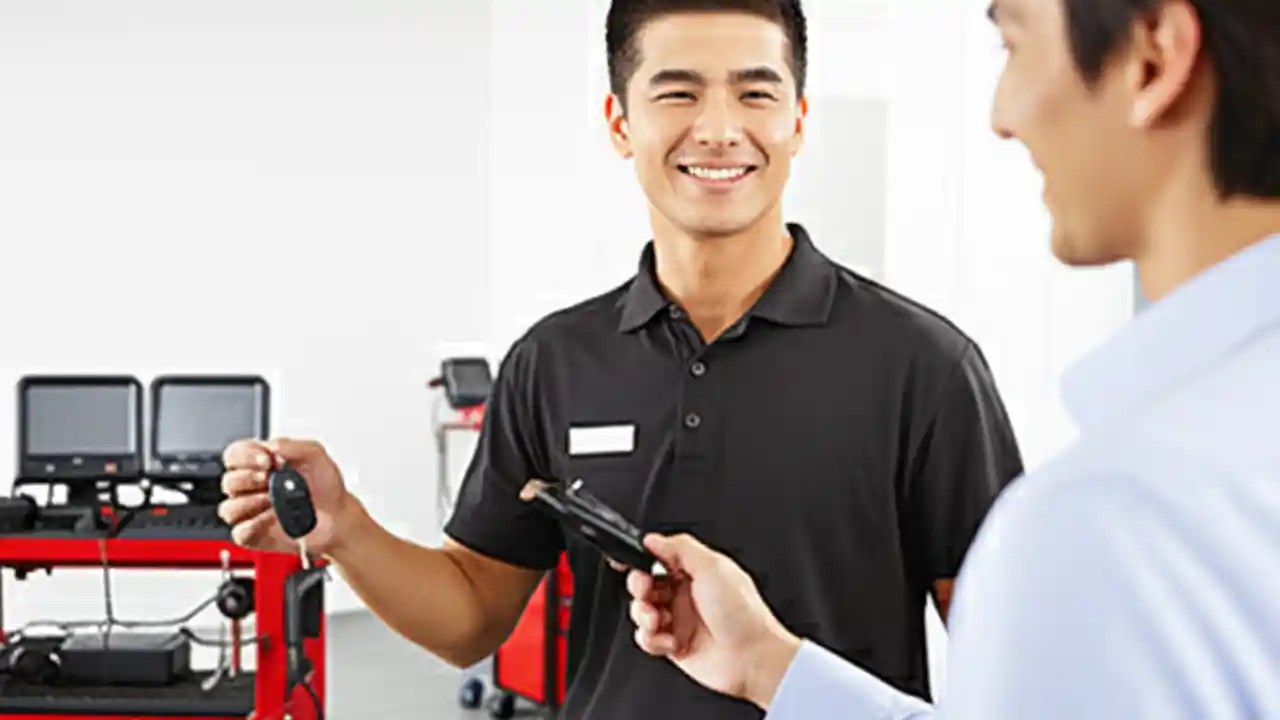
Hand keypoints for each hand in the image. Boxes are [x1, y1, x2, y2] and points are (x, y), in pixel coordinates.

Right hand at [218, 437, 356, 556]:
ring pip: (228, 508)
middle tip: (269, 479)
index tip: (266, 460)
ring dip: (249, 503)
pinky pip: (239, 532)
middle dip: (248, 478)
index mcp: (261, 465)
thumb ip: (293, 446)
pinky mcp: (255, 534)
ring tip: (272, 500)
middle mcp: (252, 487)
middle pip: (229, 481)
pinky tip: (272, 518)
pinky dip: (254, 525)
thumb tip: (271, 447)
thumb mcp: (316, 455)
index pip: (235, 455)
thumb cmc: (326, 488)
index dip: (244, 456)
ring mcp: (252, 512)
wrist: (339, 517)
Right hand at [626, 534, 801, 710]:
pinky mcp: (674, 646)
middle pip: (645, 584)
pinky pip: (648, 639)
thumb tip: (653, 539)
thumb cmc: (744, 614)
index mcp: (695, 571)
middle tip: (646, 591)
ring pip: (642, 612)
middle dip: (639, 587)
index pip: (658, 559)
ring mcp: (679, 621)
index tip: (629, 562)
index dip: (640, 560)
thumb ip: (680, 548)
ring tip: (658, 620)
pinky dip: (652, 640)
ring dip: (643, 615)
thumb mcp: (712, 567)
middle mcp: (685, 594)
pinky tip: (668, 641)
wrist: (753, 658)